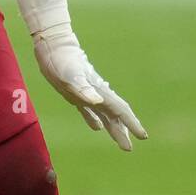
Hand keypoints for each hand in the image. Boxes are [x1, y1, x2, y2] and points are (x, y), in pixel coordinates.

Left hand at [33, 25, 146, 151]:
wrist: (53, 46)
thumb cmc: (61, 61)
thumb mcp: (70, 76)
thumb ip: (84, 88)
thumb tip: (99, 101)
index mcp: (99, 91)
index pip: (120, 110)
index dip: (132, 124)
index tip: (142, 136)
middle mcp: (96, 93)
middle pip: (115, 115)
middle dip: (123, 131)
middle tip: (129, 148)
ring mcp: (86, 93)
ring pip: (104, 114)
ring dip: (113, 128)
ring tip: (121, 142)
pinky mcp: (75, 93)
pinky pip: (88, 110)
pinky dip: (94, 119)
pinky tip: (97, 127)